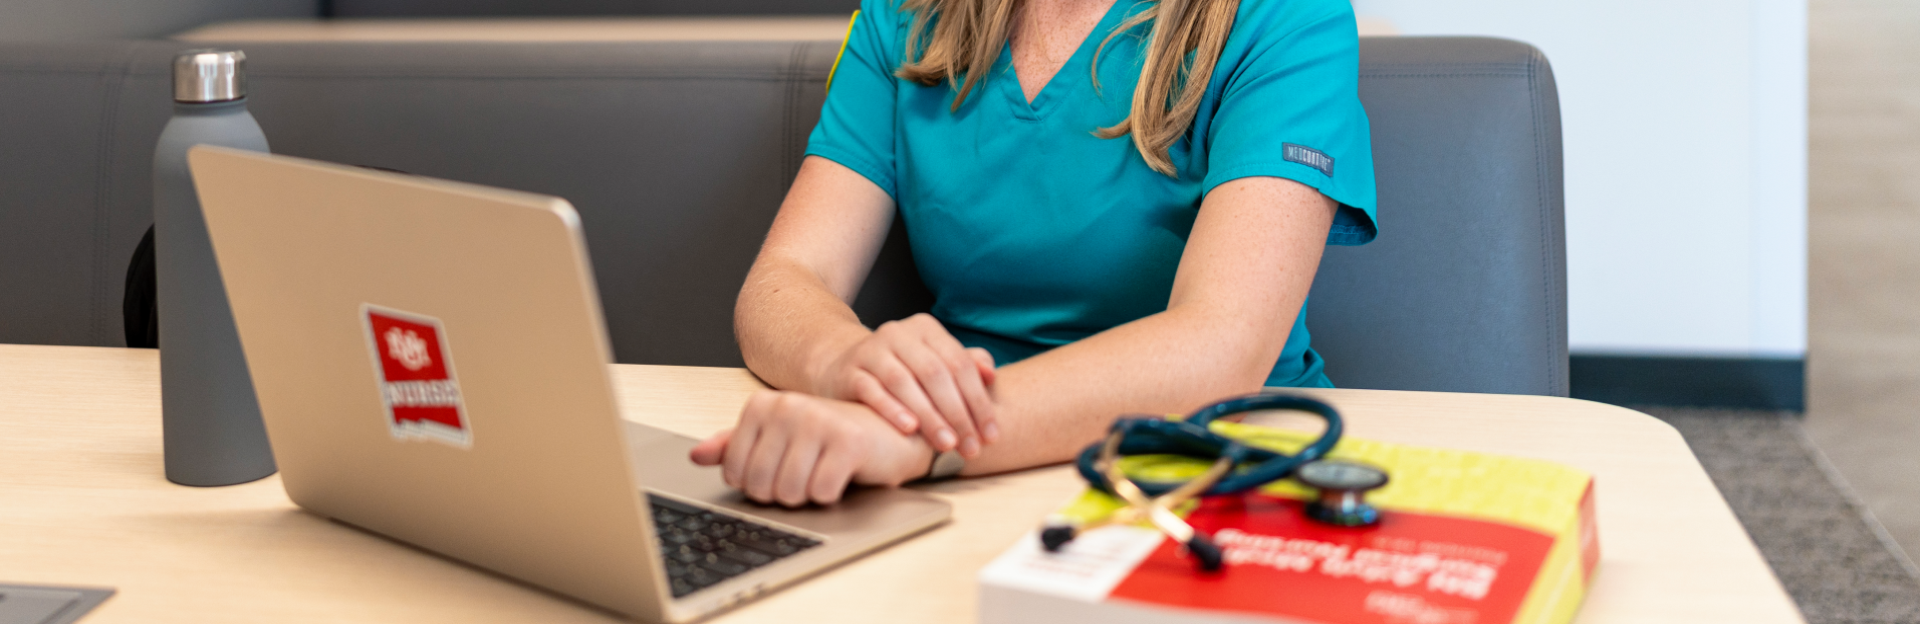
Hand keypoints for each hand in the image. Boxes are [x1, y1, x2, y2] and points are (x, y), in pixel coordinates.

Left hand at [690, 390, 935, 506]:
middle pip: (760, 485)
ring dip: (806, 495)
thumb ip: (735, 446)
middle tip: (804, 473)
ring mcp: (818, 421)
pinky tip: (841, 475)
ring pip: (789, 492)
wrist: (888, 433)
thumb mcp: (779, 438)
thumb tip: (697, 456)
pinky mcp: (848, 442)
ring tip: (821, 473)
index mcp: (764, 405)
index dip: (756, 485)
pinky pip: (821, 492)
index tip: (779, 469)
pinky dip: (830, 494)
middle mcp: (788, 407)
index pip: (734, 471)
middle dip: (781, 493)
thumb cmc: (832, 437)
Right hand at [813, 313, 998, 456]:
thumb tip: (992, 374)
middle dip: (957, 414)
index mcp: (926, 328)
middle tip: (970, 448)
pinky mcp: (849, 371)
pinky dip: (891, 409)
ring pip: (904, 382)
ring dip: (929, 416)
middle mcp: (898, 333)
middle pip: (935, 373)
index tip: (991, 435)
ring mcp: (871, 350)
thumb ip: (965, 366)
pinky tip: (909, 429)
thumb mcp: (934, 363)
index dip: (979, 401)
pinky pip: (871, 390)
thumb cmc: (902, 371)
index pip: (960, 364)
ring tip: (946, 444)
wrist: (845, 368)